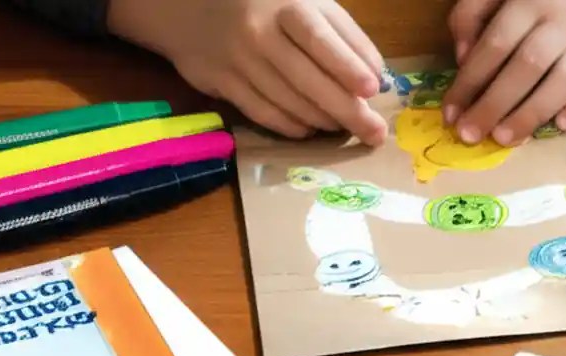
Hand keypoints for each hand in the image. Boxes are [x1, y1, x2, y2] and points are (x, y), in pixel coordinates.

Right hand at [107, 0, 387, 143]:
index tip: (372, 90)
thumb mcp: (305, 1)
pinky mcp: (220, 83)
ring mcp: (238, 60)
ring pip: (288, 101)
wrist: (188, 3)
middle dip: (347, 110)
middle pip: (308, 79)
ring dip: (322, 120)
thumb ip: (342, 33)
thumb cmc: (266, 3)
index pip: (320, 39)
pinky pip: (262, 113)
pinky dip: (291, 125)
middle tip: (374, 132)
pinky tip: (310, 128)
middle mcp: (260, 32)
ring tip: (345, 128)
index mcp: (286, 4)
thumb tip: (377, 76)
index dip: (347, 65)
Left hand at [442, 0, 565, 145]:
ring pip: (561, 84)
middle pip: (525, 69)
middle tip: (469, 135)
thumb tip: (462, 56)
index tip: (450, 112)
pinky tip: (559, 125)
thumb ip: (477, 10)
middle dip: (494, 105)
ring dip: (530, 114)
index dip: (469, 82)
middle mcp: (563, 23)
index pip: (494, 46)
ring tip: (505, 139)